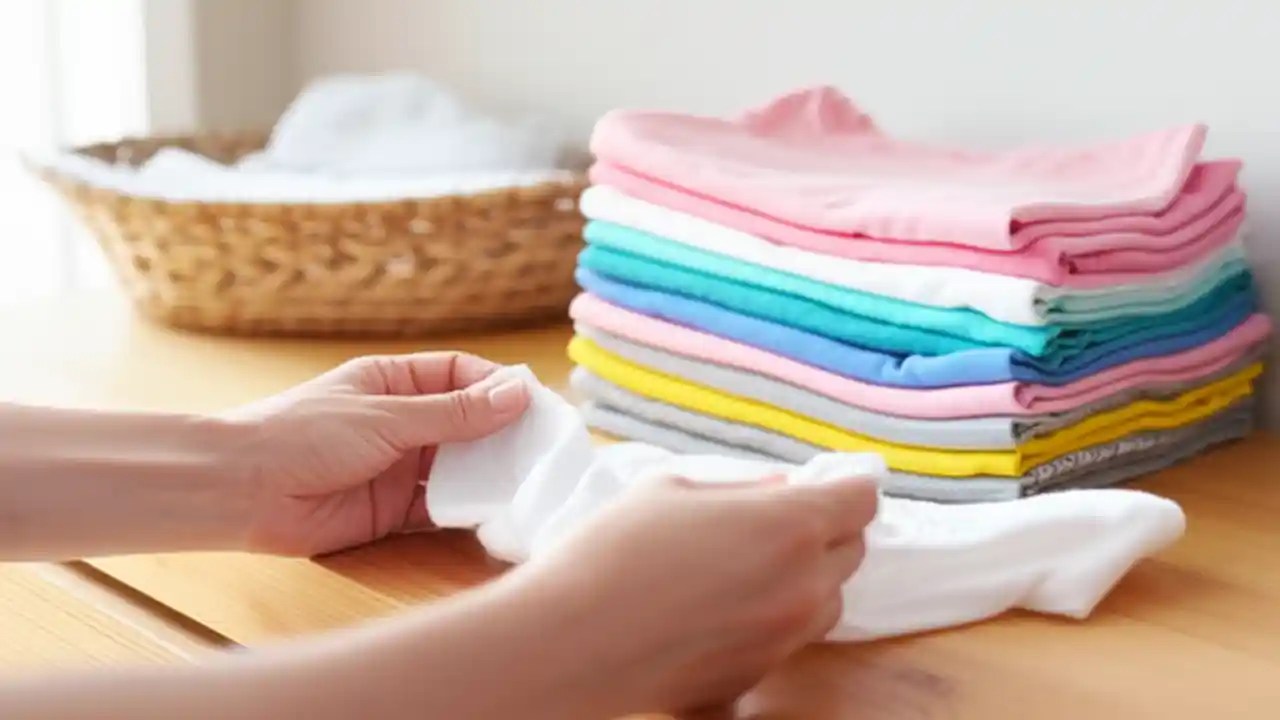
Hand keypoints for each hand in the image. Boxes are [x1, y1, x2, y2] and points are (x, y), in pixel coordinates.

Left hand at [226, 352, 529, 555]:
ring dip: (490, 474)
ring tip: (531, 482)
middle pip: (467, 424)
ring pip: (459, 467)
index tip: (536, 403)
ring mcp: (399, 467)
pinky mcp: (394, 512)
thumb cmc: (302, 434)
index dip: (498, 386)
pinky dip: (468, 511)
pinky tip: (496, 512)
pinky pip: (442, 508)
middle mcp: (402, 422)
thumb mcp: (386, 416)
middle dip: (504, 435)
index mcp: (395, 382)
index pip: (460, 375)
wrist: (240, 491)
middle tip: (546, 448)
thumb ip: (453, 413)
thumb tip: (516, 393)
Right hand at [508, 472, 878, 715]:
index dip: (847, 487)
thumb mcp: (671, 488)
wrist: (571, 640)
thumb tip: (777, 493)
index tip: (829, 484)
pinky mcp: (754, 678)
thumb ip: (739, 490)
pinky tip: (718, 610)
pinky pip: (784, 642)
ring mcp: (782, 640)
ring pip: (825, 603)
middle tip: (780, 521)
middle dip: (827, 531)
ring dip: (807, 580)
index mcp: (789, 526)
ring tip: (750, 568)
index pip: (861, 501)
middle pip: (851, 553)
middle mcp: (801, 587)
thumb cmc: (615, 550)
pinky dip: (768, 621)